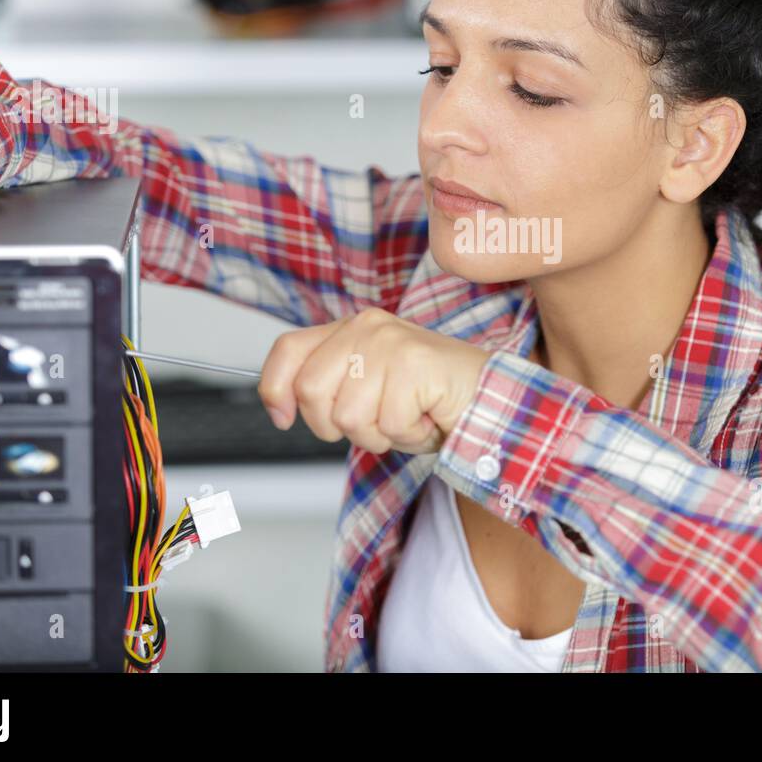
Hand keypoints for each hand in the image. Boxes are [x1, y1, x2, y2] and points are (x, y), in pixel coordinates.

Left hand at [257, 308, 492, 455]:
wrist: (487, 396)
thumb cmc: (427, 397)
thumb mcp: (366, 389)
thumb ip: (329, 387)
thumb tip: (281, 406)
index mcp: (351, 328)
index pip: (289, 349)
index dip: (275, 388)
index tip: (284, 417)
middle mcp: (367, 327)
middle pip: (311, 391)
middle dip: (336, 425)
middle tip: (371, 423)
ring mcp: (391, 343)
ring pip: (349, 416)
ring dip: (379, 434)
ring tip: (405, 417)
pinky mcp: (414, 364)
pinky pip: (388, 424)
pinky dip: (408, 435)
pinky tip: (425, 417)